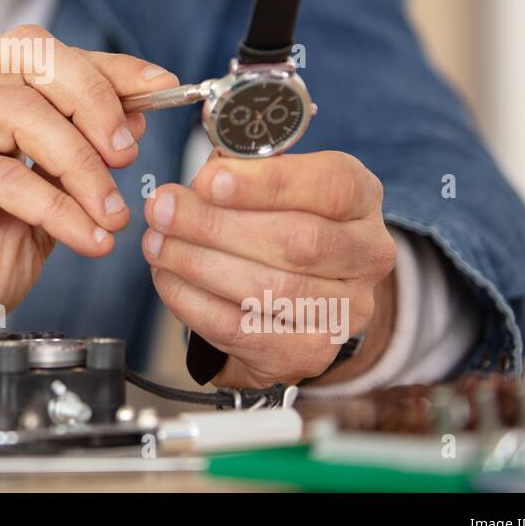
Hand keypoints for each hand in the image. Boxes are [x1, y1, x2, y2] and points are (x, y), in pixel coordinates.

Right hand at [0, 25, 178, 378]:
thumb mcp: (31, 213)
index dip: (108, 66)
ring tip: (109, 212)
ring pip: (20, 108)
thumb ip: (68, 170)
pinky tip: (84, 238)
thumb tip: (126, 127)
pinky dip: (57, 208)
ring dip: (81, 162)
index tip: (160, 88)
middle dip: (96, 98)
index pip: (44, 53)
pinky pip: (3, 176)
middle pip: (32, 54)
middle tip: (125, 154)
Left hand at [142, 150, 396, 387]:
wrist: (294, 300)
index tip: (209, 181)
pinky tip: (168, 277)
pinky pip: (241, 330)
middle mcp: (368, 255)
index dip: (269, 183)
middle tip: (163, 210)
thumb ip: (240, 172)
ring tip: (156, 243)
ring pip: (269, 289)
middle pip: (298, 241)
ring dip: (199, 262)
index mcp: (363, 199)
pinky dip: (194, 302)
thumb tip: (200, 183)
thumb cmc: (277, 222)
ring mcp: (345, 310)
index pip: (333, 185)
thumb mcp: (267, 183)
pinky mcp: (310, 353)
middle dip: (216, 224)